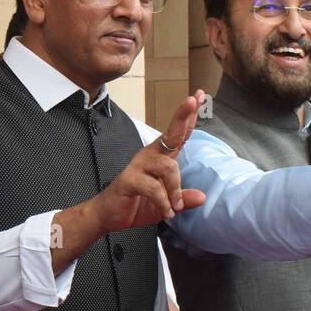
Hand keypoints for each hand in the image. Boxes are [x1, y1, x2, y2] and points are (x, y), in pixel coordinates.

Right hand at [91, 90, 207, 231]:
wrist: (109, 215)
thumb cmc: (136, 203)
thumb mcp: (167, 204)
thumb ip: (183, 199)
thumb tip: (202, 197)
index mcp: (160, 157)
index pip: (178, 133)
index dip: (188, 115)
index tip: (199, 95)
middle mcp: (150, 156)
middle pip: (170, 133)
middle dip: (182, 116)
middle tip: (193, 100)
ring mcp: (138, 166)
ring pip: (168, 168)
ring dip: (175, 190)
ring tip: (175, 207)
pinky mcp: (129, 179)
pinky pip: (153, 187)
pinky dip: (163, 201)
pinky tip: (166, 211)